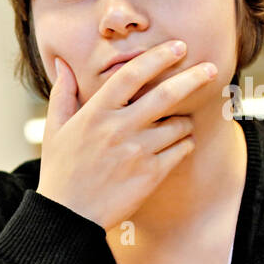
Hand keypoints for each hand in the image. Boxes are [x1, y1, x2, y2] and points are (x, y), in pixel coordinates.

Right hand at [36, 39, 217, 231]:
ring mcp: (137, 152)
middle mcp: (118, 129)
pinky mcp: (151, 175)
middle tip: (209, 68)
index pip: (131, 74)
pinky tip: (177, 145)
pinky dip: (184, 144)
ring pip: (178, 124)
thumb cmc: (60, 171)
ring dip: (184, 121)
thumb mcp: (54, 129)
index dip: (158, 57)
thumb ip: (62, 93)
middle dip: (193, 77)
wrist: (67, 216)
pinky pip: (181, 150)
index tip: (177, 47)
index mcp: (95, 113)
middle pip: (166, 95)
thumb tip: (62, 63)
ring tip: (177, 125)